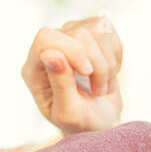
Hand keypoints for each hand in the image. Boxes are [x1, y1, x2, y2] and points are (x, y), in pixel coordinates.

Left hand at [21, 16, 122, 133]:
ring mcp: (68, 38)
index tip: (88, 73)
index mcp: (34, 69)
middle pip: (77, 33)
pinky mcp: (89, 33)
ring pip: (95, 30)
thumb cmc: (82, 123)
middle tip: (99, 90)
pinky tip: (109, 73)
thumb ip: (60, 84)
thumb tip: (50, 53)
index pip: (46, 39)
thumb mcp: (69, 113)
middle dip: (97, 64)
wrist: (100, 122)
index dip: (72, 51)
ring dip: (108, 63)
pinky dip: (115, 54)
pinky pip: (107, 29)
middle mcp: (49, 49)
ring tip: (103, 86)